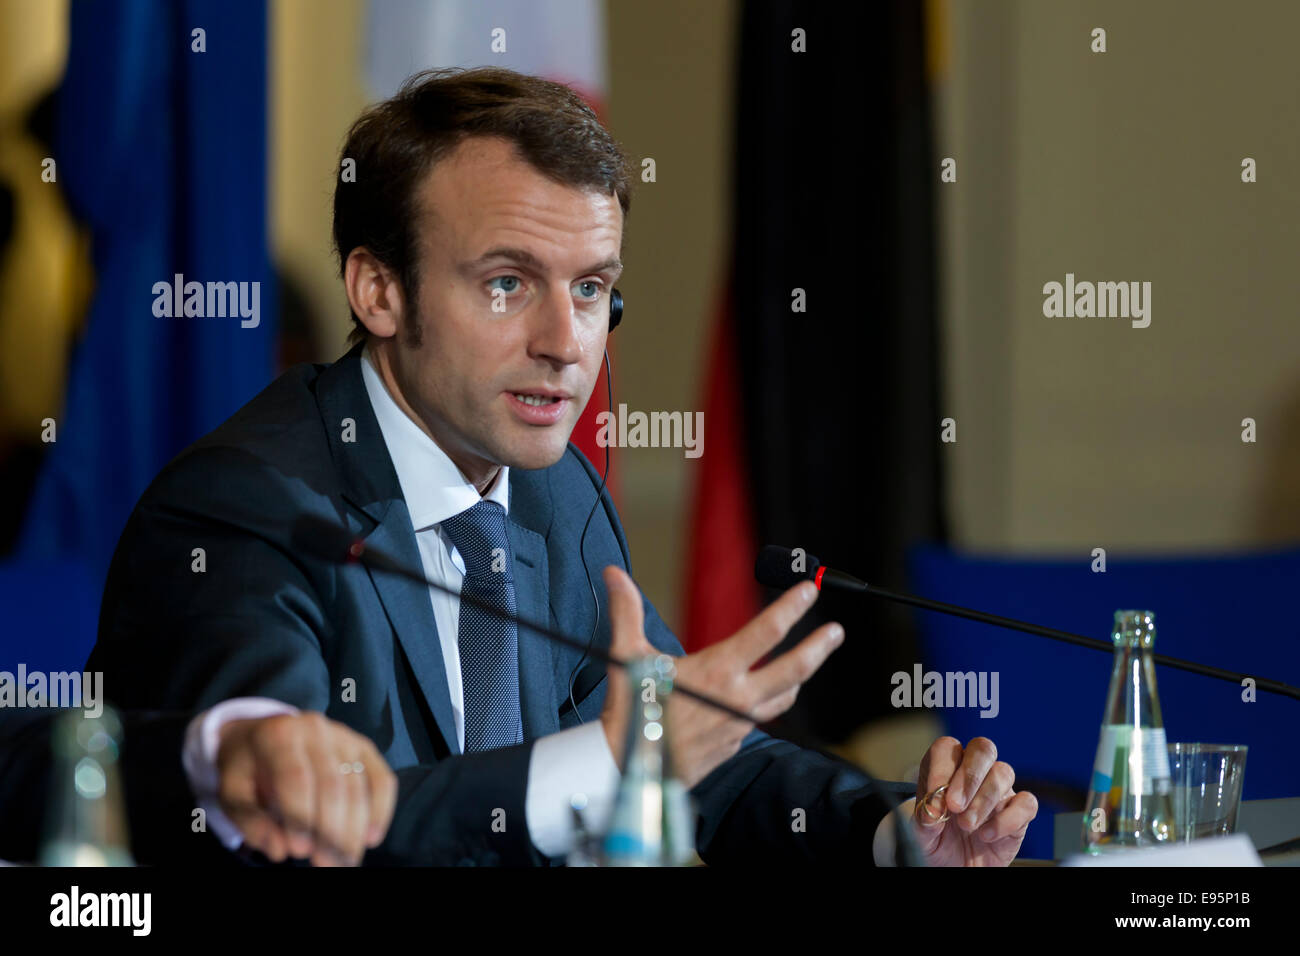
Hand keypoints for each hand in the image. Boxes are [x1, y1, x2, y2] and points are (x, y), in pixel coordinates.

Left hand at [215, 711, 397, 865]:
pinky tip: (370, 838)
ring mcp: (344, 736)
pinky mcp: (363, 746)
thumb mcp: (233, 792)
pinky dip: (381, 810)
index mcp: (278, 734)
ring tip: (345, 861)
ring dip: (354, 829)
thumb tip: (279, 850)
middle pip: (332, 783)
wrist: (261, 734)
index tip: (299, 851)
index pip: (295, 777)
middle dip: (332, 830)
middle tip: (326, 863)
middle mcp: (315, 729)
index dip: (300, 816)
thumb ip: (251, 821)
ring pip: (358, 785)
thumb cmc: (247, 769)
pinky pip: (382, 779)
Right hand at [599, 565, 843, 787]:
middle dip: (820, 647)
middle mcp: (737, 698)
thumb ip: (626, 610)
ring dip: (796, 679)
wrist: (627, 767)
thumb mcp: (627, 654)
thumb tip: (613, 573)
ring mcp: (739, 725)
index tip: (808, 590)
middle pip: (795, 669)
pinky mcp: (733, 746)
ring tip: (805, 666)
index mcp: (717, 670)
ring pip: (782, 698)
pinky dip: (758, 707)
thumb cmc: (629, 708)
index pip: (766, 631)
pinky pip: (755, 722)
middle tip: (836, 631)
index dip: (791, 607)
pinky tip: (752, 701)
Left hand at [904, 736, 1037, 865]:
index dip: (941, 767)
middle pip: (982, 749)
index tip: (934, 793)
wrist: (955, 868)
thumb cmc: (938, 845)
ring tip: (967, 826)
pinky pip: (1026, 804)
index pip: (947, 748)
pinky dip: (1008, 819)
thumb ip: (924, 818)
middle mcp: (974, 775)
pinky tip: (988, 835)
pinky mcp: (1019, 812)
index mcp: (945, 770)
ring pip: (1003, 773)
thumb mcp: (921, 835)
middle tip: (955, 805)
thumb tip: (933, 808)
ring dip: (983, 801)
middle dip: (969, 776)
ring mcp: (999, 791)